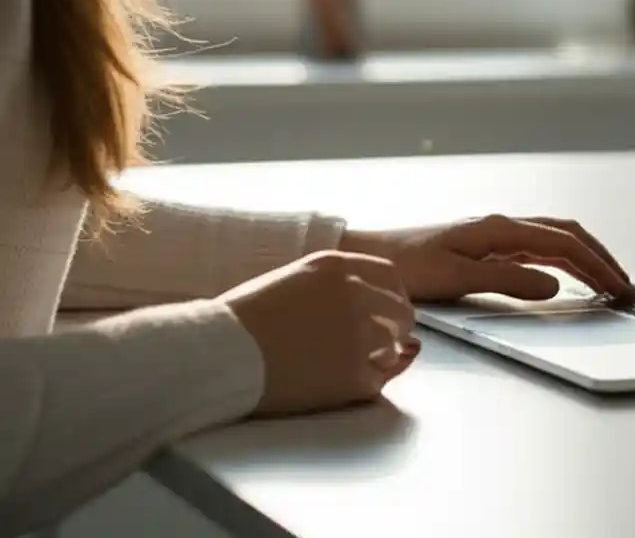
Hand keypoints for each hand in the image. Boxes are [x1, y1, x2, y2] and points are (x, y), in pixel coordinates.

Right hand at [221, 250, 418, 415]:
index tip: (385, 312)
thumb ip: (335, 290)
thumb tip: (378, 312)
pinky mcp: (354, 374)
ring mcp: (360, 335)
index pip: (390, 277)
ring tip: (340, 364)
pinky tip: (334, 383)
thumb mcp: (291, 282)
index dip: (391, 297)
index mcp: (337, 267)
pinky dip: (363, 385)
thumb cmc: (240, 321)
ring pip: (394, 348)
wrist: (215, 354)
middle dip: (393, 329)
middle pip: (401, 312)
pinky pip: (377, 381)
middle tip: (374, 345)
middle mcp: (356, 295)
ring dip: (377, 358)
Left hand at [338, 215, 634, 303]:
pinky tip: (572, 279)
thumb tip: (554, 287)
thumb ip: (506, 280)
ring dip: (587, 259)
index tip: (620, 289)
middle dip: (602, 259)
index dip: (597, 266)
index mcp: (498, 228)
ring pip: (556, 240)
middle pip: (568, 235)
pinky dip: (565, 262)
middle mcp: (501, 226)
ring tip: (610, 283)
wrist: (368, 256)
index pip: (563, 244)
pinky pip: (539, 250)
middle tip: (628, 288)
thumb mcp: (453, 278)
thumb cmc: (402, 267)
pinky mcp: (488, 248)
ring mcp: (496, 236)